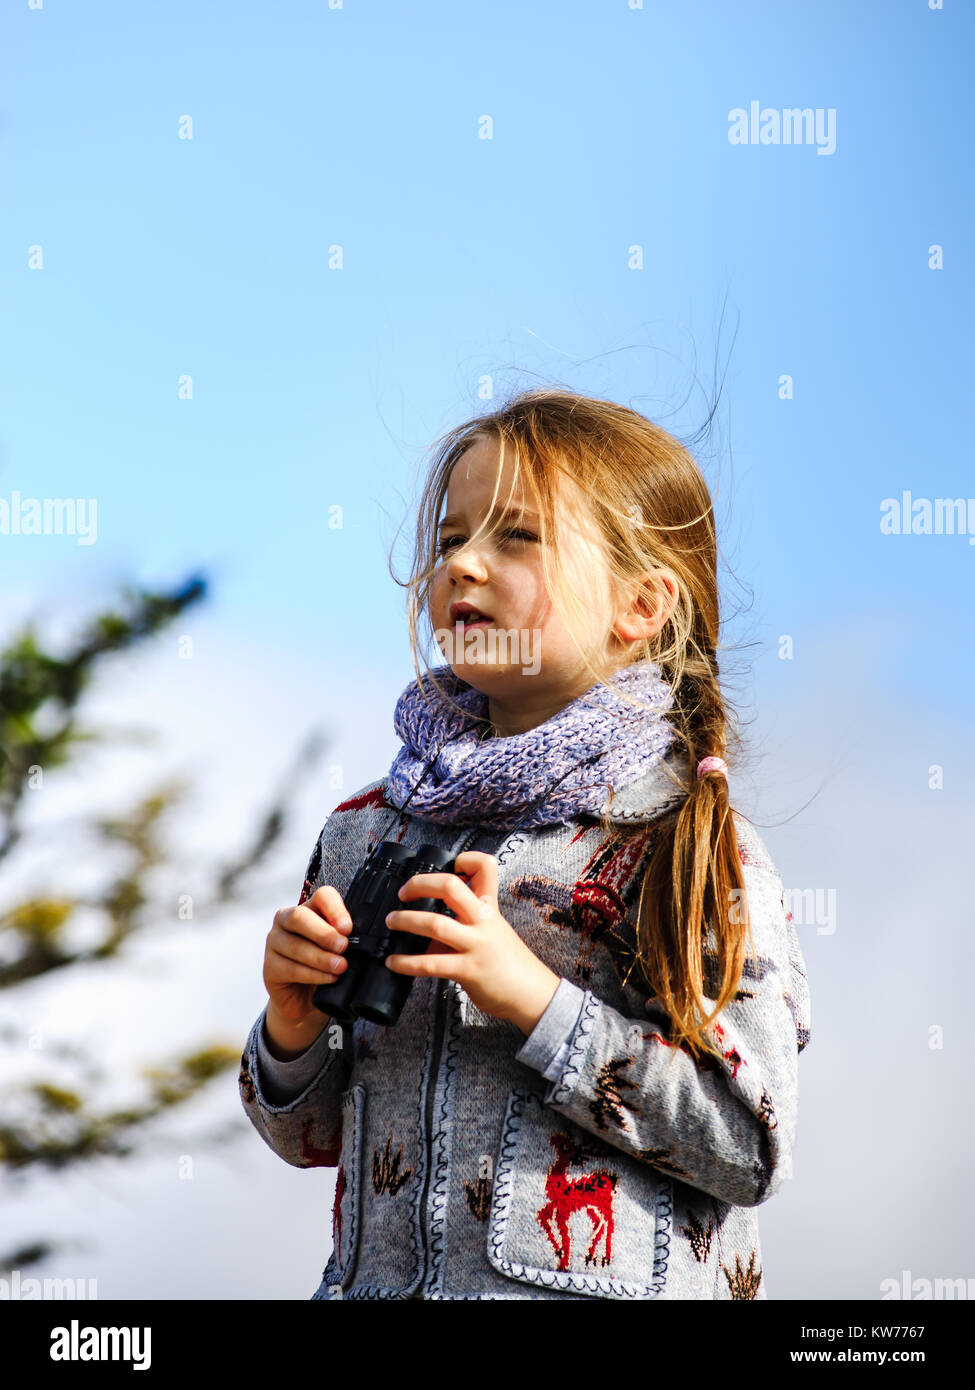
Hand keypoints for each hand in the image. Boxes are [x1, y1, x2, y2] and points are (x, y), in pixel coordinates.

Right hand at [263, 885, 352, 1038]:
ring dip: (321, 957)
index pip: (320, 896)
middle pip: (300, 916)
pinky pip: (289, 967)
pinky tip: (328, 979)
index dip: (335, 909)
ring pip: (295, 944)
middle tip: (344, 947)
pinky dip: (312, 974)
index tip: (348, 928)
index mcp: (309, 908)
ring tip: (340, 967)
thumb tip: (368, 939)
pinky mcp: (269, 967)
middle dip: (324, 933)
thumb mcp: (339, 950)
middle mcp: (286, 920)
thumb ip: (347, 939)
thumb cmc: (325, 967)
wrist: (305, 1000)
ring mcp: (274, 942)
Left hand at [383, 852, 559, 1035]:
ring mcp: (475, 945)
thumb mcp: (494, 930)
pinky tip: (393, 962)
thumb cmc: (510, 963)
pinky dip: (406, 963)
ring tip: (392, 922)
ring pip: (435, 924)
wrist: (532, 994)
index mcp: (488, 908)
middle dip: (420, 884)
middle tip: (404, 893)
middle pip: (450, 886)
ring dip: (406, 921)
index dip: (466, 858)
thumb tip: (428, 922)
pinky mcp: (468, 971)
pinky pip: (430, 965)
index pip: (485, 867)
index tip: (450, 864)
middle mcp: (482, 921)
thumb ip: (465, 921)